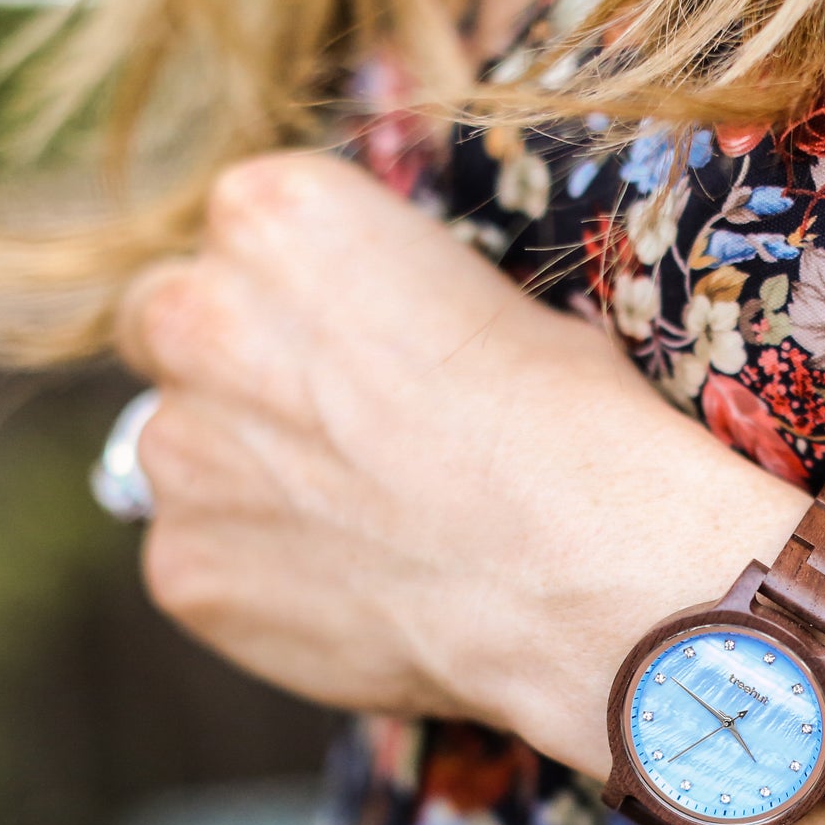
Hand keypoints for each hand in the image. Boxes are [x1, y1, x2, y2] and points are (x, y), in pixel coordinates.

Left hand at [111, 150, 824, 824]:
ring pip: (184, 454)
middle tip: (387, 458)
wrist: (640, 608)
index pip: (246, 230)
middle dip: (273, 390)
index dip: (325, 315)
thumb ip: (427, 316)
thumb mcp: (540, 335)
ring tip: (401, 539)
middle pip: (187, 331)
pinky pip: (207, 562)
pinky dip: (272, 582)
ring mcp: (190, 458)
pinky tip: (384, 600)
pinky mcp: (199, 577)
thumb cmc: (631, 452)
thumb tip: (399, 348)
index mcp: (301, 216)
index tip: (394, 371)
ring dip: (267, 490)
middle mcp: (213, 323)